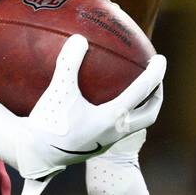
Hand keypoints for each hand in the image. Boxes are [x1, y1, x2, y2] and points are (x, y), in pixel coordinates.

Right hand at [0, 34, 165, 194]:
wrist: (34, 156)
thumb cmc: (48, 124)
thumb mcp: (58, 90)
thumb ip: (69, 63)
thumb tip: (79, 38)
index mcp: (112, 118)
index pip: (142, 92)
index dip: (155, 74)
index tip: (161, 59)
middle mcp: (115, 132)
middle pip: (148, 115)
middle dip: (156, 96)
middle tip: (156, 80)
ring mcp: (107, 142)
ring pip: (135, 124)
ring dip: (141, 107)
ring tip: (138, 91)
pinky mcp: (96, 146)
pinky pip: (118, 127)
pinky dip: (122, 113)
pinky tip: (106, 103)